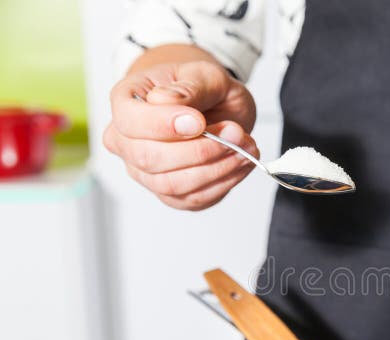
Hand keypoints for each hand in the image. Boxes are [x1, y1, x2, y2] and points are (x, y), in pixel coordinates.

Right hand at [104, 60, 258, 209]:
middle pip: (150, 159)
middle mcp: (127, 141)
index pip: (129, 121)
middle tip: (235, 133)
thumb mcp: (203, 73)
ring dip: (216, 168)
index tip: (198, 121)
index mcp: (126, 102)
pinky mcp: (171, 193)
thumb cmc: (200, 87)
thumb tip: (166, 101)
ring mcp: (145, 171)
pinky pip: (194, 198)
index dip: (163, 125)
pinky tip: (240, 162)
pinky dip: (223, 182)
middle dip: (200, 150)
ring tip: (245, 147)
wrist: (214, 105)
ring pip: (173, 184)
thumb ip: (188, 87)